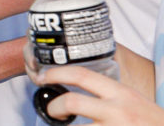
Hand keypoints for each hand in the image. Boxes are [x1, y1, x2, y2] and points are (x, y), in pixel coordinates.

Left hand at [36, 65, 163, 124]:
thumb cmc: (153, 123)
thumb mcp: (134, 101)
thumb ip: (109, 95)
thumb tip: (76, 91)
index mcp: (121, 94)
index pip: (82, 75)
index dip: (57, 74)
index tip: (43, 77)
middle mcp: (117, 111)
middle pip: (72, 102)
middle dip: (55, 107)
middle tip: (53, 112)